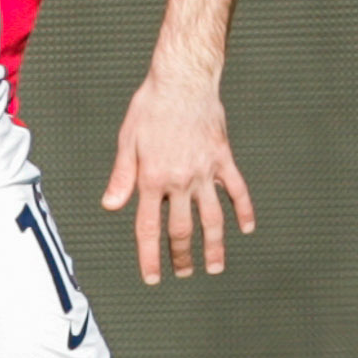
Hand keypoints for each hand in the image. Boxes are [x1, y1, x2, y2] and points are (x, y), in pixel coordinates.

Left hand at [101, 66, 256, 283]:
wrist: (183, 80)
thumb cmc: (151, 106)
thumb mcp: (128, 140)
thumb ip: (122, 177)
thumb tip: (110, 207)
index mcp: (153, 179)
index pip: (149, 228)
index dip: (150, 257)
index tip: (152, 278)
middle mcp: (180, 180)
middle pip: (182, 230)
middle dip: (181, 257)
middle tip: (184, 273)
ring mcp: (205, 172)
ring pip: (213, 218)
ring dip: (214, 246)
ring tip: (216, 267)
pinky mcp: (223, 159)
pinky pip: (237, 190)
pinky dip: (244, 210)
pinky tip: (247, 228)